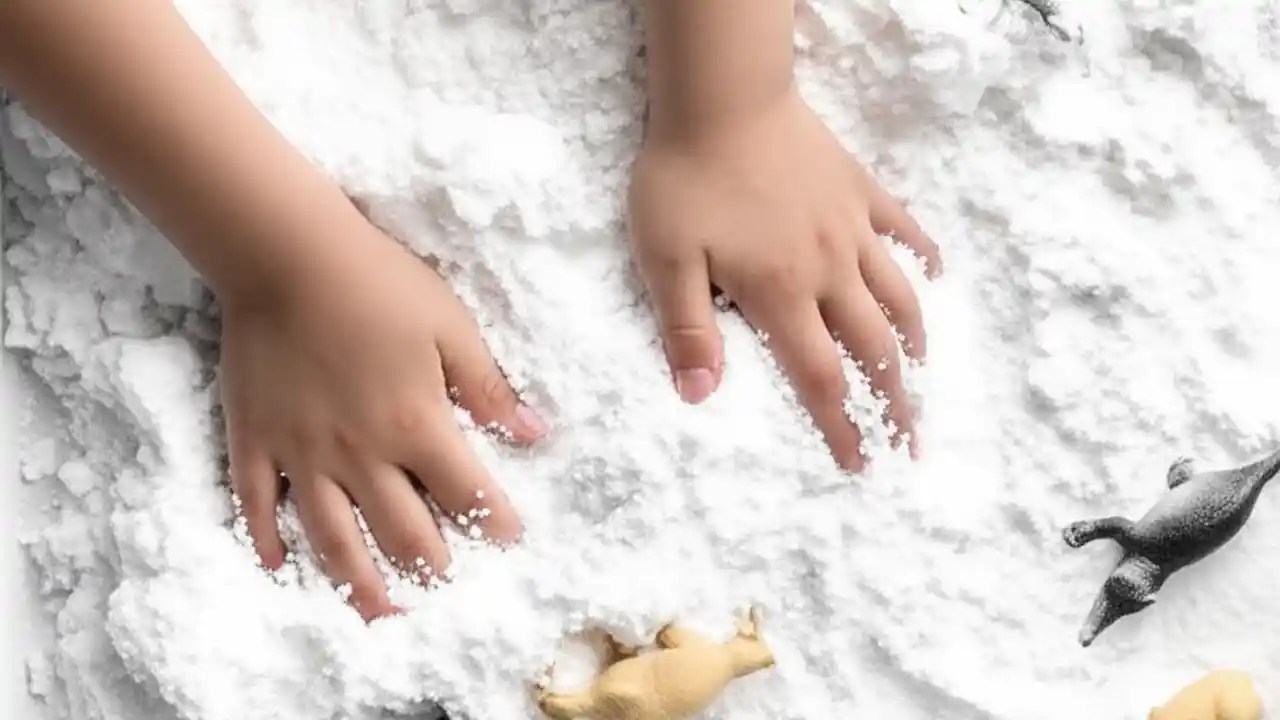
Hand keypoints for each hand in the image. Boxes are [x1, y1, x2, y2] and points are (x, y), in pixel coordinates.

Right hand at [220, 224, 546, 620]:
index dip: (495, 521)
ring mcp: (302, 454)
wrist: (287, 253)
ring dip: (359, 583)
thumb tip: (531, 431)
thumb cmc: (378, 282)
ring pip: (332, 539)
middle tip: (446, 584)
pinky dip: (266, 540)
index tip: (511, 538)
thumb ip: (487, 387)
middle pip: (402, 532)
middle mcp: (361, 455)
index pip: (466, 494)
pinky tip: (276, 565)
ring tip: (379, 612)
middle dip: (432, 565)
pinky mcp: (255, 441)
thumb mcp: (451, 327)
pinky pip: (256, 505)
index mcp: (416, 425)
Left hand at [628, 91, 941, 470]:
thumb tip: (700, 396)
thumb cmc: (683, 178)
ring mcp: (851, 227)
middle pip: (873, 349)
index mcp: (780, 294)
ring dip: (913, 341)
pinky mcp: (859, 189)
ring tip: (920, 372)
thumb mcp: (665, 259)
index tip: (861, 465)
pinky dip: (922, 256)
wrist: (721, 98)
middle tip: (911, 442)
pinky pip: (903, 228)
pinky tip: (932, 273)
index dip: (841, 427)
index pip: (820, 378)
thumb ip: (686, 329)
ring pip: (898, 295)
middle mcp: (828, 269)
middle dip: (893, 402)